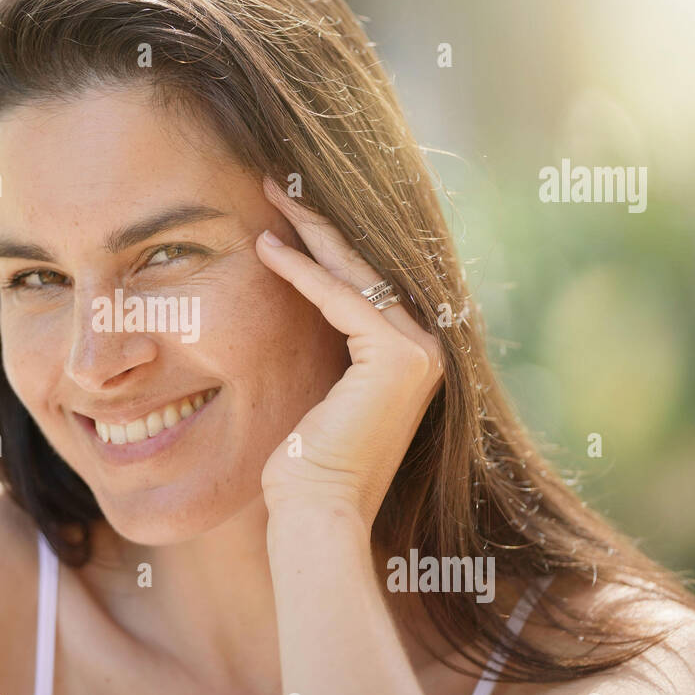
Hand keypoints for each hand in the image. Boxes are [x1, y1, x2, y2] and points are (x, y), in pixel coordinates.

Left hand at [254, 176, 444, 525]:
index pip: (366, 282)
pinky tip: (265, 247)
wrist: (318, 510)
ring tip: (269, 196)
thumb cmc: (308, 463)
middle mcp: (430, 348)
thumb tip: (309, 303)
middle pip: (365, 267)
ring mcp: (421, 352)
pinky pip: (339, 300)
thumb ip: (332, 345)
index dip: (326, 242)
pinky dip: (299, 272)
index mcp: (415, 354)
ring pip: (354, 274)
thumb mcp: (323, 388)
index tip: (287, 212)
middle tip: (279, 184)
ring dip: (309, 231)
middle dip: (319, 222)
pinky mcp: (399, 358)